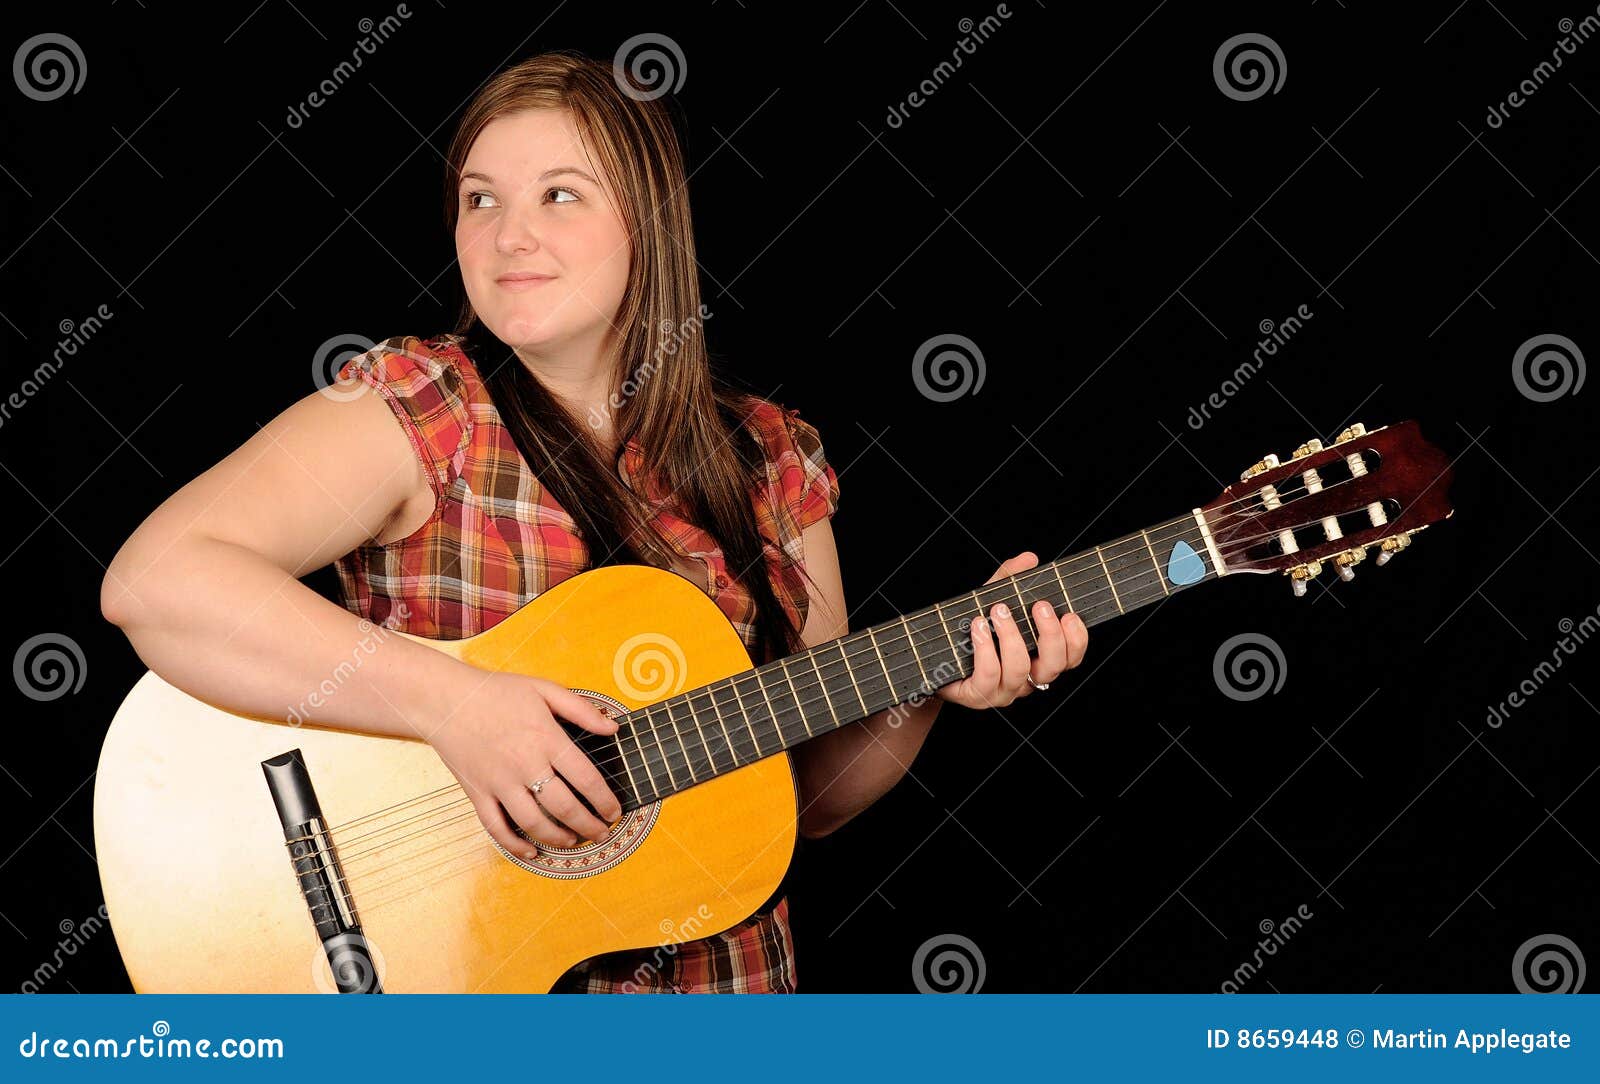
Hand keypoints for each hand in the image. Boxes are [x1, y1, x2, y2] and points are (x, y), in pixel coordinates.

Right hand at [423, 668, 624, 859]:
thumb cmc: (497, 692)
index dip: (605, 801)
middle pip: (565, 808)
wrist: (445, 699)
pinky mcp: (478, 793)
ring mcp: (499, 783)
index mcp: (546, 739)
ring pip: (533, 823)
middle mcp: (524, 765)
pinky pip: (496, 828)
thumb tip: (613, 728)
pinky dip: (515, 845)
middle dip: (590, 826)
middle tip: (603, 833)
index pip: (586, 779)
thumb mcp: (544, 689)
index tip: (615, 811)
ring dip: (558, 838)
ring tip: (574, 840)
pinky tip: (532, 851)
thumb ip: (581, 709)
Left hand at [936, 551, 1088, 708]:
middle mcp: (1026, 679)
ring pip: (1020, 669)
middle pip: (1053, 667)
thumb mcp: (990, 600)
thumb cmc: (970, 631)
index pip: (1070, 658)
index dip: (1076, 640)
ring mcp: (1003, 690)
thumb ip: (1010, 580)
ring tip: (998, 611)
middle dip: (1050, 635)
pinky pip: (989, 676)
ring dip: (1011, 637)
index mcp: (1038, 659)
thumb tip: (1028, 558)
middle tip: (1039, 606)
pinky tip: (977, 626)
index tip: (1069, 614)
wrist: (933, 661)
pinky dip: (985, 649)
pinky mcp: (978, 695)